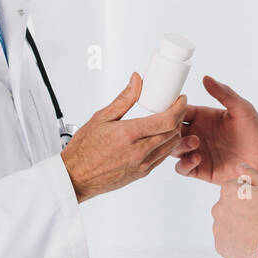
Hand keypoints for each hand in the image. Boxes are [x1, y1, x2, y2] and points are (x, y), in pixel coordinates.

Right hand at [60, 73, 187, 202]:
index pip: (167, 120)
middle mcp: (139, 152)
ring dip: (174, 131)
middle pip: (174, 132)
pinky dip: (166, 144)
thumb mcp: (101, 118)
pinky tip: (158, 135)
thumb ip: (124, 99)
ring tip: (168, 119)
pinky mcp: (143, 173)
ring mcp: (142, 165)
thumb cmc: (84, 148)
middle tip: (175, 106)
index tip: (180, 99)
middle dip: (179, 116)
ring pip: (171, 145)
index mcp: (129, 135)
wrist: (76, 177)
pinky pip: (162, 157)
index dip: (179, 107)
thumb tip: (137, 80)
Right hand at [170, 75, 257, 185]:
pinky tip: (197, 158)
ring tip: (194, 142)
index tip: (171, 110)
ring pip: (173, 149)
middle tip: (179, 129)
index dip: (173, 111)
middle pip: (172, 131)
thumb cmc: (256, 131)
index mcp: (203, 117)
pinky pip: (182, 168)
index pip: (179, 112)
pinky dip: (184, 164)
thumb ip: (225, 93)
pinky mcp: (201, 170)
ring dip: (178, 146)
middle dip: (171, 130)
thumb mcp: (242, 109)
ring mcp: (197, 152)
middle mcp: (197, 134)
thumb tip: (207, 78)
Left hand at [210, 163, 257, 257]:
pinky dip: (237, 243)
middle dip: (240, 210)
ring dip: (237, 227)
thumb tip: (239, 166)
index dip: (249, 195)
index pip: (233, 188)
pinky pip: (227, 242)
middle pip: (228, 206)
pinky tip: (252, 244)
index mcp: (228, 191)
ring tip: (257, 233)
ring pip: (227, 225)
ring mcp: (218, 229)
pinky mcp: (221, 247)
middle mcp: (218, 208)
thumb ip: (252, 175)